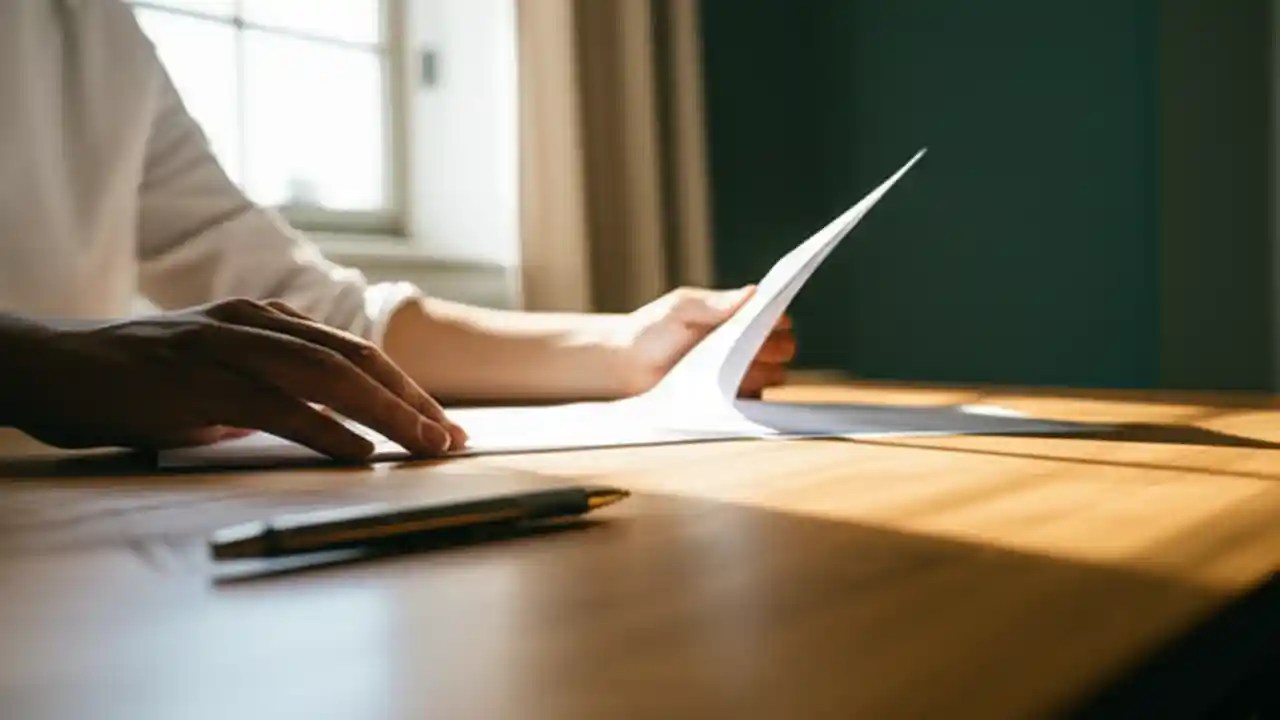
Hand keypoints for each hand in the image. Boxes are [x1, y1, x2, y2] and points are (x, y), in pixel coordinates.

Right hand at [6, 299, 466, 459]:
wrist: (49, 365)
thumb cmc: (136, 378)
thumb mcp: (216, 377)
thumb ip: (267, 392)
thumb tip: (318, 425)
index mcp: (265, 320)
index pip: (354, 352)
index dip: (405, 387)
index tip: (442, 422)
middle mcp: (254, 323)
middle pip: (355, 360)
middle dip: (411, 401)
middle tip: (452, 438)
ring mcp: (227, 346)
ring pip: (327, 376)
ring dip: (385, 414)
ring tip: (425, 446)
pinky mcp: (196, 379)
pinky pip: (275, 405)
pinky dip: (324, 430)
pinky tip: (359, 453)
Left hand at [614, 286, 795, 396]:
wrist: (626, 366)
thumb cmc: (651, 330)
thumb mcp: (680, 309)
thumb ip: (714, 303)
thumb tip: (754, 292)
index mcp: (736, 317)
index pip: (775, 317)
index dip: (780, 321)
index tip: (775, 324)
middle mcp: (742, 344)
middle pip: (783, 348)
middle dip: (776, 349)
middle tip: (756, 350)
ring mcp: (737, 373)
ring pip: (775, 376)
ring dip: (764, 374)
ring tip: (740, 371)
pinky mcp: (729, 399)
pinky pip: (754, 401)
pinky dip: (752, 397)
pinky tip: (734, 393)